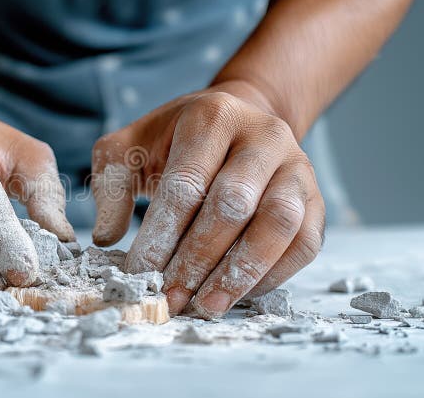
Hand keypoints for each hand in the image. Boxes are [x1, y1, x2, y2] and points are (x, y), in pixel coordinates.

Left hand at [91, 85, 324, 317]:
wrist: (241, 121)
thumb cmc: (177, 140)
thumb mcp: (131, 147)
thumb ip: (111, 185)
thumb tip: (107, 236)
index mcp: (212, 117)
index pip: (187, 184)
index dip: (163, 235)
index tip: (141, 273)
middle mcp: (263, 136)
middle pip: (233, 205)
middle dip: (197, 260)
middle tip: (170, 298)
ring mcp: (296, 167)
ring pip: (277, 225)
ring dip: (239, 274)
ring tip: (205, 306)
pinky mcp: (316, 198)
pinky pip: (304, 243)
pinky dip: (272, 275)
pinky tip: (237, 294)